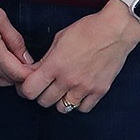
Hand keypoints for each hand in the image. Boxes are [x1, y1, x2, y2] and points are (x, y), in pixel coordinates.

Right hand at [0, 0, 32, 86]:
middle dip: (18, 77)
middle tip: (26, 67)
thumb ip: (15, 39)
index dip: (29, 74)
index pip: (15, 73)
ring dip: (3, 79)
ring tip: (10, 68)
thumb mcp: (0, 16)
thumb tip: (26, 57)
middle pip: (4, 80)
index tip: (35, 68)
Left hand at [17, 1, 139, 113]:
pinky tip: (77, 93)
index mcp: (55, 65)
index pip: (29, 90)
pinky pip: (83, 108)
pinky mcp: (100, 91)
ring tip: (60, 90)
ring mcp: (85, 87)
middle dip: (40, 94)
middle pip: (44, 101)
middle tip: (43, 87)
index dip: (24, 89)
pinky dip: (77, 103)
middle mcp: (69, 80)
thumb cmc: (86, 30)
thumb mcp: (58, 40)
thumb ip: (45, 60)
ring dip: (58, 101)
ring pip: (62, 108)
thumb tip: (31, 72)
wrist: (115, 31)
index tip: (27, 84)